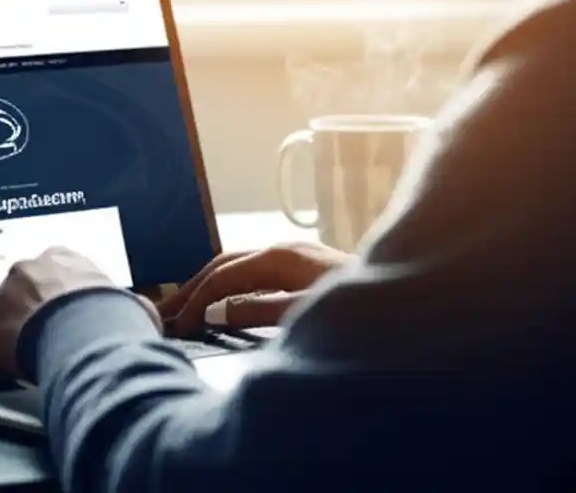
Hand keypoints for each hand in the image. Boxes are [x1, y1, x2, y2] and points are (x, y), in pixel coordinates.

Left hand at [0, 246, 161, 375]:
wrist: (88, 337)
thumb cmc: (114, 318)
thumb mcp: (131, 304)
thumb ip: (124, 303)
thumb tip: (136, 312)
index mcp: (60, 259)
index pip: (49, 265)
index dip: (52, 287)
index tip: (59, 303)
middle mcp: (25, 271)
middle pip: (15, 286)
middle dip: (21, 304)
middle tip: (36, 327)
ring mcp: (0, 299)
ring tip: (7, 344)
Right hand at [158, 242, 351, 334]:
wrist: (412, 305)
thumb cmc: (365, 311)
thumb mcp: (307, 314)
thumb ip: (262, 311)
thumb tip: (219, 310)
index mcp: (281, 257)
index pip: (223, 276)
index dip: (196, 300)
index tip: (177, 326)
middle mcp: (284, 250)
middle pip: (224, 264)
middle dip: (192, 288)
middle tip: (163, 314)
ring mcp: (295, 257)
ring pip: (238, 266)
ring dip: (208, 287)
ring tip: (183, 309)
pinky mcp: (305, 269)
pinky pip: (254, 274)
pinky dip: (229, 287)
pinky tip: (224, 304)